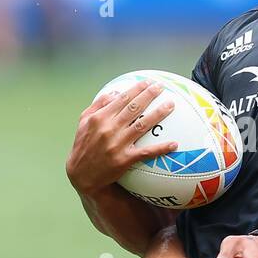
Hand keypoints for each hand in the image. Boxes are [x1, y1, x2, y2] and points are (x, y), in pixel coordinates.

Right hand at [66, 80, 177, 194]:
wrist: (82, 175)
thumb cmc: (84, 146)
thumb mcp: (83, 123)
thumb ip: (98, 105)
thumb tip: (115, 93)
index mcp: (99, 118)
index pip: (122, 99)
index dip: (137, 89)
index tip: (148, 82)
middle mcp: (109, 129)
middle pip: (134, 108)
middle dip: (149, 95)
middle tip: (161, 87)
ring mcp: (118, 144)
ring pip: (142, 125)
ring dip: (158, 114)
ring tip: (170, 105)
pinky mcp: (125, 159)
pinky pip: (146, 152)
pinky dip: (161, 148)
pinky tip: (174, 144)